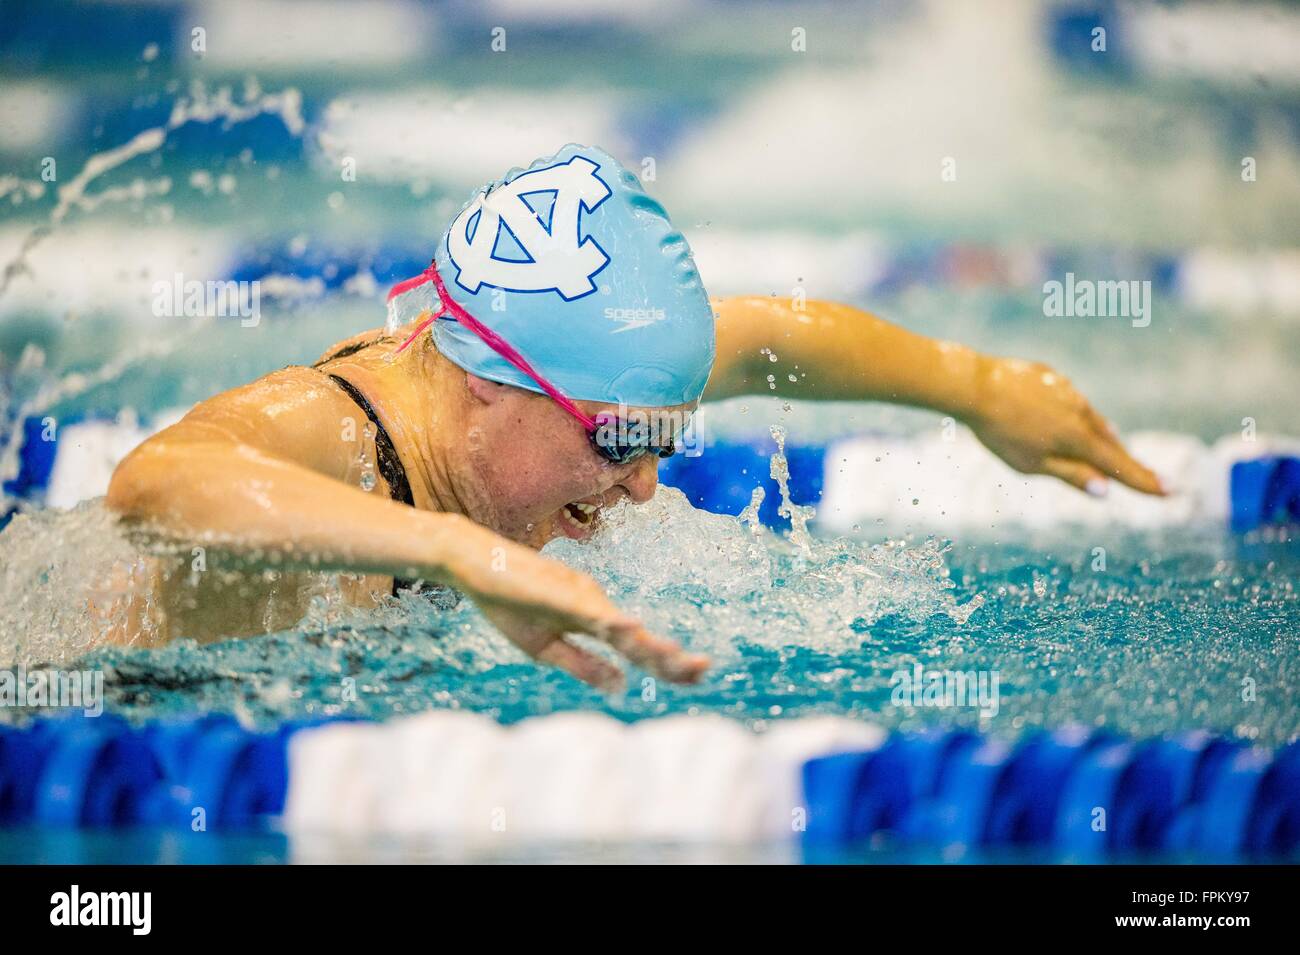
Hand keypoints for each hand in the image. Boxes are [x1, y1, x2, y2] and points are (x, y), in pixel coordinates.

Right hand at [441, 520, 709, 690]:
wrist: (474, 566)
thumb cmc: (509, 604)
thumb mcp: (545, 648)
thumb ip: (583, 665)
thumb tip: (622, 686)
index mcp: (593, 619)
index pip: (637, 648)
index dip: (668, 662)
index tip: (699, 675)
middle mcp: (595, 605)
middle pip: (639, 638)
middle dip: (671, 658)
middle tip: (706, 669)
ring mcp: (579, 595)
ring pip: (620, 626)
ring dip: (648, 644)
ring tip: (678, 657)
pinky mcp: (558, 590)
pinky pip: (588, 609)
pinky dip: (609, 620)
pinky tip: (628, 628)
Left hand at [962, 356, 1164, 495]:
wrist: (976, 386)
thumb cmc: (1000, 432)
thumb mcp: (1033, 464)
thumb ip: (1071, 475)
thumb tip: (1106, 490)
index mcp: (1079, 438)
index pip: (1120, 466)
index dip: (1145, 482)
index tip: (1172, 491)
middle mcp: (1081, 412)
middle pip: (1111, 443)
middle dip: (1129, 463)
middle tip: (1152, 478)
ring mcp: (1068, 391)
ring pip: (1092, 419)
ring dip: (1104, 437)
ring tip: (1118, 448)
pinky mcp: (1052, 378)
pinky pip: (1072, 402)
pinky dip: (1078, 415)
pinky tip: (1072, 418)